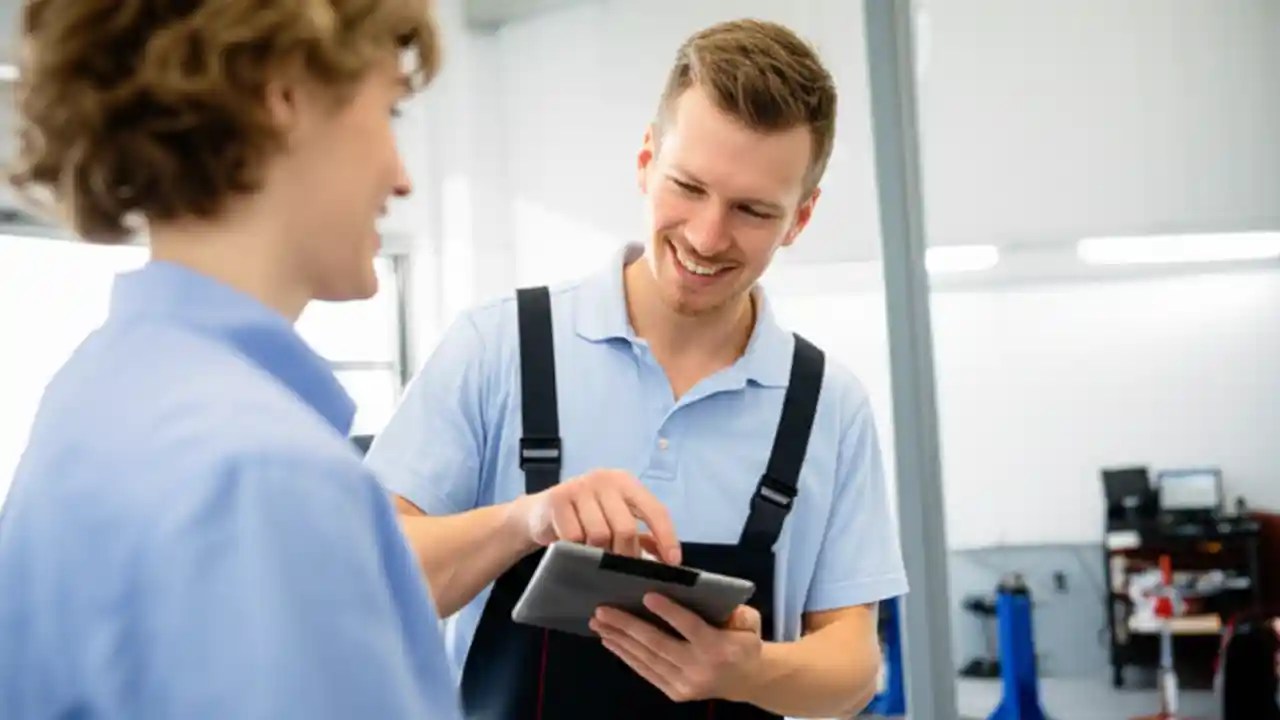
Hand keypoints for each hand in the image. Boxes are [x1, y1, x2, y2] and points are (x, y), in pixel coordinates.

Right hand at [510, 469, 681, 564]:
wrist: (540, 512)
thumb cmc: (586, 518)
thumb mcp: (616, 519)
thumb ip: (643, 535)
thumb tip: (669, 560)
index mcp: (626, 482)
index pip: (655, 510)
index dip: (666, 537)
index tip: (673, 563)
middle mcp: (605, 479)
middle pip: (626, 527)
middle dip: (626, 554)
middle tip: (622, 569)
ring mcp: (579, 487)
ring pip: (599, 535)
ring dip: (599, 554)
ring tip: (595, 558)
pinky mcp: (557, 500)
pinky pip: (574, 537)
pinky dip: (577, 550)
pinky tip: (575, 549)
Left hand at [590, 594, 763, 702]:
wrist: (747, 681)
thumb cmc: (744, 642)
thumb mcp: (749, 621)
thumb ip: (733, 609)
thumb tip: (704, 592)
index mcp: (719, 647)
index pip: (689, 627)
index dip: (668, 612)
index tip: (646, 595)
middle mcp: (699, 668)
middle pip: (658, 644)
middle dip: (627, 625)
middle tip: (603, 610)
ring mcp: (684, 684)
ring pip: (647, 658)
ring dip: (619, 639)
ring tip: (598, 623)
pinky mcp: (674, 693)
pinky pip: (646, 671)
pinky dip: (626, 655)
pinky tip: (610, 641)